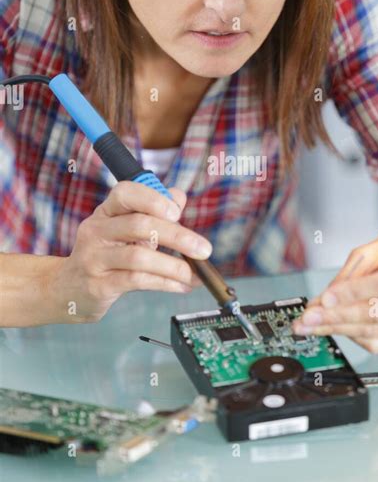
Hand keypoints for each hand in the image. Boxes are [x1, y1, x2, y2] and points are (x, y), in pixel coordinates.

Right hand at [49, 181, 209, 323]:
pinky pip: (136, 281)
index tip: (178, 212)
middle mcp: (96, 230)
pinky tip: (180, 285)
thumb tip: (178, 196)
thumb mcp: (124, 229)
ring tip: (194, 275)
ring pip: (138, 256)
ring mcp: (94, 258)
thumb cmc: (105, 255)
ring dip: (173, 266)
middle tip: (203, 249)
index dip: (153, 199)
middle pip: (139, 225)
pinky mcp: (98, 284)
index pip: (125, 192)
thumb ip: (152, 212)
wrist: (68, 289)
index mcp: (106, 212)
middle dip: (177, 236)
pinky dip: (164, 283)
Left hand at [292, 229, 377, 352]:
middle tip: (308, 318)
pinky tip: (336, 328)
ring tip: (313, 326)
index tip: (324, 298)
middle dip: (338, 317)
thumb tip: (325, 299)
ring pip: (377, 332)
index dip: (353, 293)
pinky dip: (354, 337)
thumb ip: (353, 270)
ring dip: (340, 330)